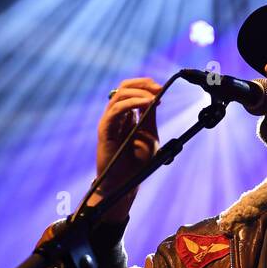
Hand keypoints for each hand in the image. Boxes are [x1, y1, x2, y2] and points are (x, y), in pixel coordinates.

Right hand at [91, 77, 161, 219]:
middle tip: (158, 89)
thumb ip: (149, 115)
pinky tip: (146, 104)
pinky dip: (132, 104)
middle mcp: (116, 115)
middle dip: (142, 84)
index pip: (131, 90)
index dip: (145, 85)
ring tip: (153, 98)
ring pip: (119, 95)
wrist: (127, 182)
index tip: (161, 89)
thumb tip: (155, 96)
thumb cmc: (138, 163)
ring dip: (139, 93)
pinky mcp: (105, 129)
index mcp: (126, 115)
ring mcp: (109, 121)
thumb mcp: (149, 134)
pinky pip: (116, 110)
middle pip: (124, 87)